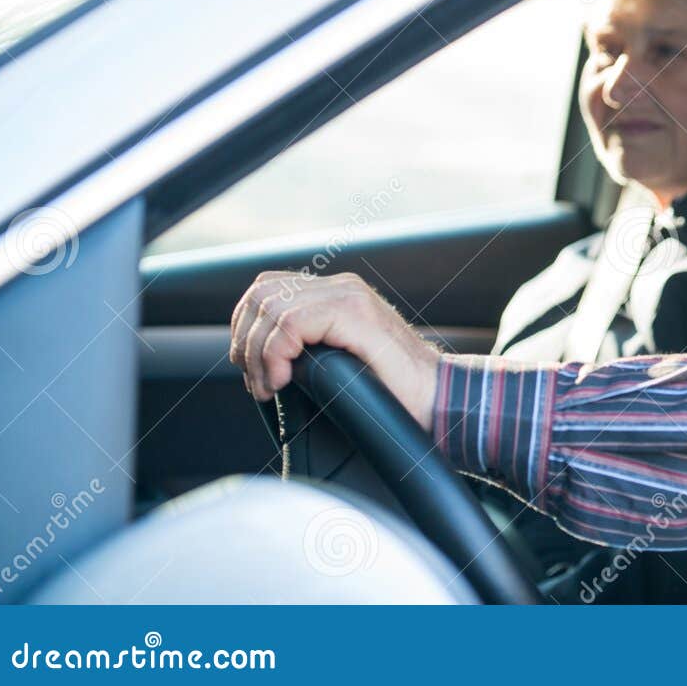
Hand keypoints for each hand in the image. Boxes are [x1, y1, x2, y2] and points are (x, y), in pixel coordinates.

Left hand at [229, 270, 439, 429]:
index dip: (247, 330)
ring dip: (259, 353)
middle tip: (260, 384)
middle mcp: (342, 287)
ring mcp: (350, 295)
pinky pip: (291, 321)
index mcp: (337, 295)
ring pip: (271, 306)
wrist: (440, 398)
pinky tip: (284, 380)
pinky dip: (276, 353)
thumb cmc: (394, 393)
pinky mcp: (355, 312)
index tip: (256, 373)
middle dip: (246, 342)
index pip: (266, 290)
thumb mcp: (338, 363)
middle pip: (261, 293)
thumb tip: (261, 362)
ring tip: (271, 386)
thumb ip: (308, 349)